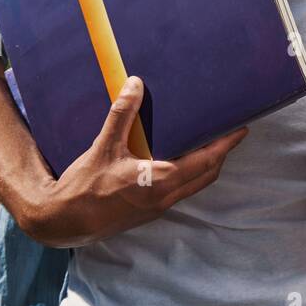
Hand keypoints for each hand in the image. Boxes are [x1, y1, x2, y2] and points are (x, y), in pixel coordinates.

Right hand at [19, 76, 247, 247]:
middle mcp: (165, 197)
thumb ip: (122, 114)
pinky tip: (180, 161)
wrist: (63, 222)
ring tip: (209, 143)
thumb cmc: (84, 186)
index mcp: (161, 181)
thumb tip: (136, 84)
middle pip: (207, 174)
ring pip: (194, 185)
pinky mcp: (149, 212)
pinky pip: (180, 191)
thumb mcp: (103, 146)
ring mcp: (158, 207)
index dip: (226, 145)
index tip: (241, 129)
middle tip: (228, 133)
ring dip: (206, 166)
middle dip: (221, 154)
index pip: (206, 160)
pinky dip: (189, 175)